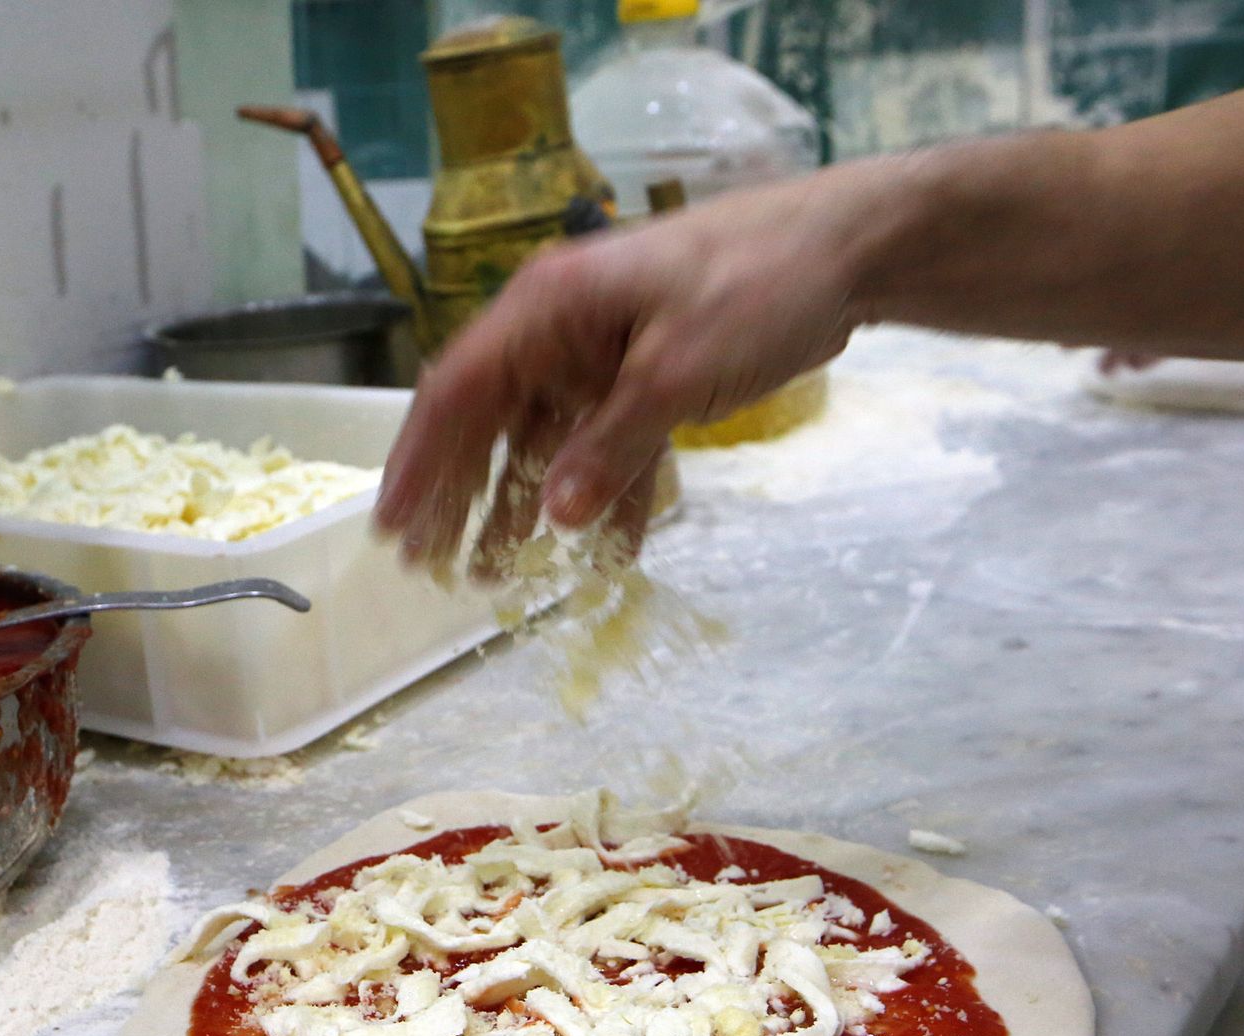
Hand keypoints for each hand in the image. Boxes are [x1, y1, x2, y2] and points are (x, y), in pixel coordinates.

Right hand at [372, 165, 885, 572]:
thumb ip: (611, 447)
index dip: (417, 463)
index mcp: (548, 308)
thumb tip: (554, 516)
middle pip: (490, 423)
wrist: (851, 250)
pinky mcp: (648, 375)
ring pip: (547, 441)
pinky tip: (602, 553)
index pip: (456, 390)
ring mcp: (604, 353)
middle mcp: (561, 329)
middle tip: (433, 569)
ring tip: (498, 577)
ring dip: (525, 507)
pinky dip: (605, 495)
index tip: (392, 527)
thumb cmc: (757, 285)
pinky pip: (609, 444)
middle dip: (459, 498)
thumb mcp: (676, 373)